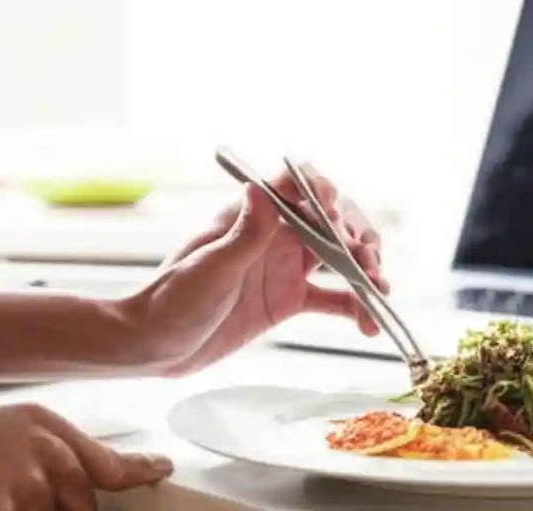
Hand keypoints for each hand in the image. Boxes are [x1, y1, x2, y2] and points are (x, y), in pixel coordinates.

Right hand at [0, 404, 170, 510]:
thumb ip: (45, 457)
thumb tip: (74, 487)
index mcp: (44, 427)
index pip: (106, 460)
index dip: (137, 471)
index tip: (158, 471)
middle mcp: (45, 451)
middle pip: (80, 506)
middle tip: (0, 498)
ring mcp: (27, 482)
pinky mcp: (3, 509)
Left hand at [124, 164, 386, 374]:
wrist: (154, 346)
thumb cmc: (170, 301)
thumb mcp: (210, 267)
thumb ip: (244, 233)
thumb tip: (260, 189)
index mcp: (252, 217)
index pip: (297, 186)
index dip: (324, 192)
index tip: (337, 214)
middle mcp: (274, 236)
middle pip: (331, 222)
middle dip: (358, 237)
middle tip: (368, 264)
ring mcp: (285, 267)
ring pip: (340, 258)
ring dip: (365, 271)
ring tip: (379, 293)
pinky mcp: (289, 299)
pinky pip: (332, 297)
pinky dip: (355, 307)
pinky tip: (369, 323)